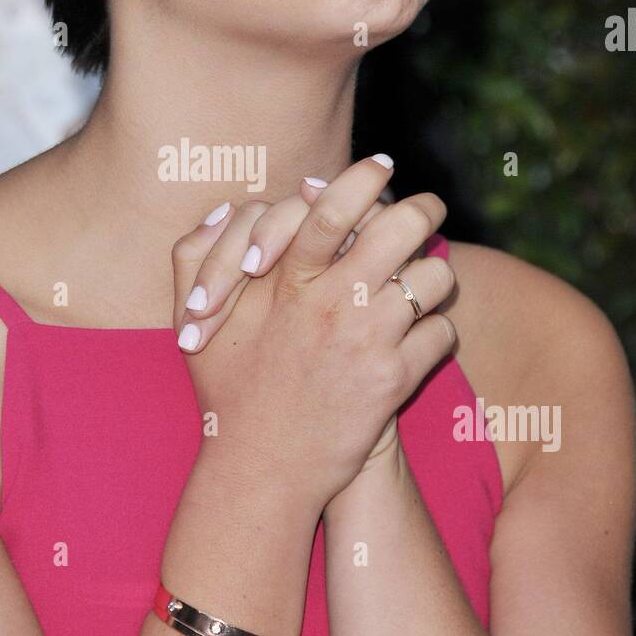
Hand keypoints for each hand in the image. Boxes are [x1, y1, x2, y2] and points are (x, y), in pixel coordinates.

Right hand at [169, 156, 456, 510]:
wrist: (261, 470)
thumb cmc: (227, 389)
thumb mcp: (194, 320)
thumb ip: (196, 254)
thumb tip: (226, 208)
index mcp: (284, 280)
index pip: (332, 208)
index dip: (364, 177)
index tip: (382, 165)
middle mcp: (329, 303)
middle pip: (402, 227)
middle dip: (424, 210)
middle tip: (429, 210)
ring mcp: (366, 340)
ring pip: (432, 279)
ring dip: (433, 278)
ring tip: (422, 284)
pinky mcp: (393, 381)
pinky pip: (441, 335)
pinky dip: (437, 334)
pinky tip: (419, 340)